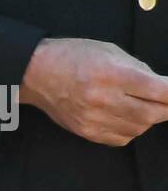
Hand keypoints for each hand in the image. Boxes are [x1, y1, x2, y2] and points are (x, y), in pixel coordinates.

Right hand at [21, 38, 167, 145]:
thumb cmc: (73, 57)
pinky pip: (121, 138)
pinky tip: (127, 117)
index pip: (159, 91)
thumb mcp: (110, 51)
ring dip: (149, 119)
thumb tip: (162, 86)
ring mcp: (93, 118)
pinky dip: (132, 130)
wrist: (36, 73)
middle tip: (167, 102)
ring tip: (144, 106)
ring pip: (139, 128)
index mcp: (111, 74)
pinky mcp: (86, 131)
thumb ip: (139, 69)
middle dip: (167, 108)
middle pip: (153, 114)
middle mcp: (102, 99)